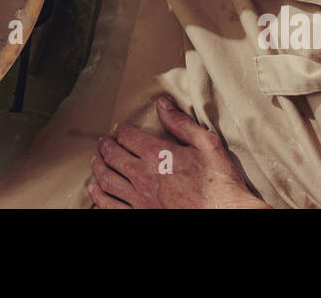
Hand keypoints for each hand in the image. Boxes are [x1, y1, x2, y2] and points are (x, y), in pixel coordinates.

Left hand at [88, 97, 269, 208]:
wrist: (225, 213)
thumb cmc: (219, 182)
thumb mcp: (206, 144)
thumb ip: (181, 123)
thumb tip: (162, 104)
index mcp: (158, 155)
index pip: (127, 137)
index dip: (122, 131)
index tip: (121, 130)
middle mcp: (144, 176)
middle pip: (113, 156)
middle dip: (105, 147)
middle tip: (102, 142)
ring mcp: (140, 199)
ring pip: (108, 180)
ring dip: (98, 168)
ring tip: (95, 162)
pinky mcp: (140, 216)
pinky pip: (111, 206)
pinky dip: (99, 196)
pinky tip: (96, 191)